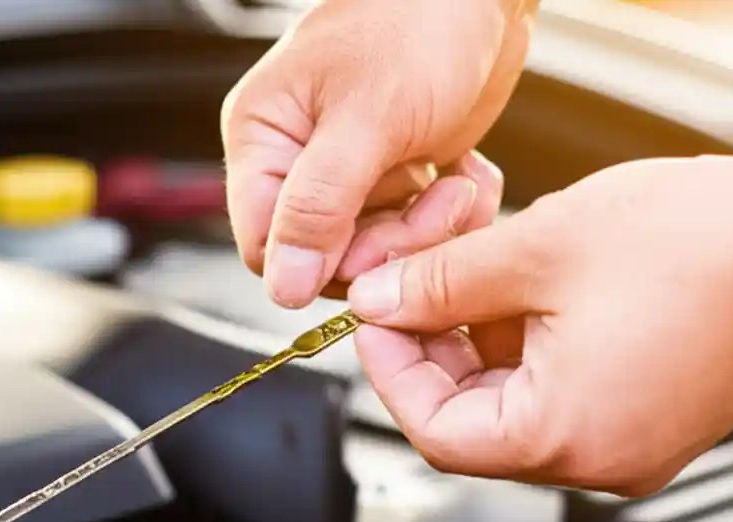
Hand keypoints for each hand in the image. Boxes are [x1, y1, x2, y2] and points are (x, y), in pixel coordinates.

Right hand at [222, 0, 535, 307]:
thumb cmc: (416, 22)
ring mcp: (351, 170)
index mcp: (264, 138)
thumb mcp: (366, 120)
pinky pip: (416, 228)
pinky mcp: (398, 172)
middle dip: (390, 243)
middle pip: (327, 255)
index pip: (266, 245)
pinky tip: (468, 175)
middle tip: (436, 204)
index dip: (320, 264)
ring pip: (379, 248)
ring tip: (459, 184)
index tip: (378, 252)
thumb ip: (319, 207)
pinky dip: (451, 212)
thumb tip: (283, 285)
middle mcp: (298, 160)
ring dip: (429, 229)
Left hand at [347, 148, 732, 494]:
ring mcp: (636, 443)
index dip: (390, 369)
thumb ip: (440, 285)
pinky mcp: (658, 415)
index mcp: (565, 440)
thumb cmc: (703, 243)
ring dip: (483, 341)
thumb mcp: (536, 249)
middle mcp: (603, 462)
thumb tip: (379, 302)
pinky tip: (533, 286)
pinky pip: (567, 393)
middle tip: (419, 284)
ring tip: (481, 270)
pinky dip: (533, 346)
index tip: (377, 315)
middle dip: (436, 350)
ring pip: (519, 405)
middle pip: (475, 423)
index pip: (435, 433)